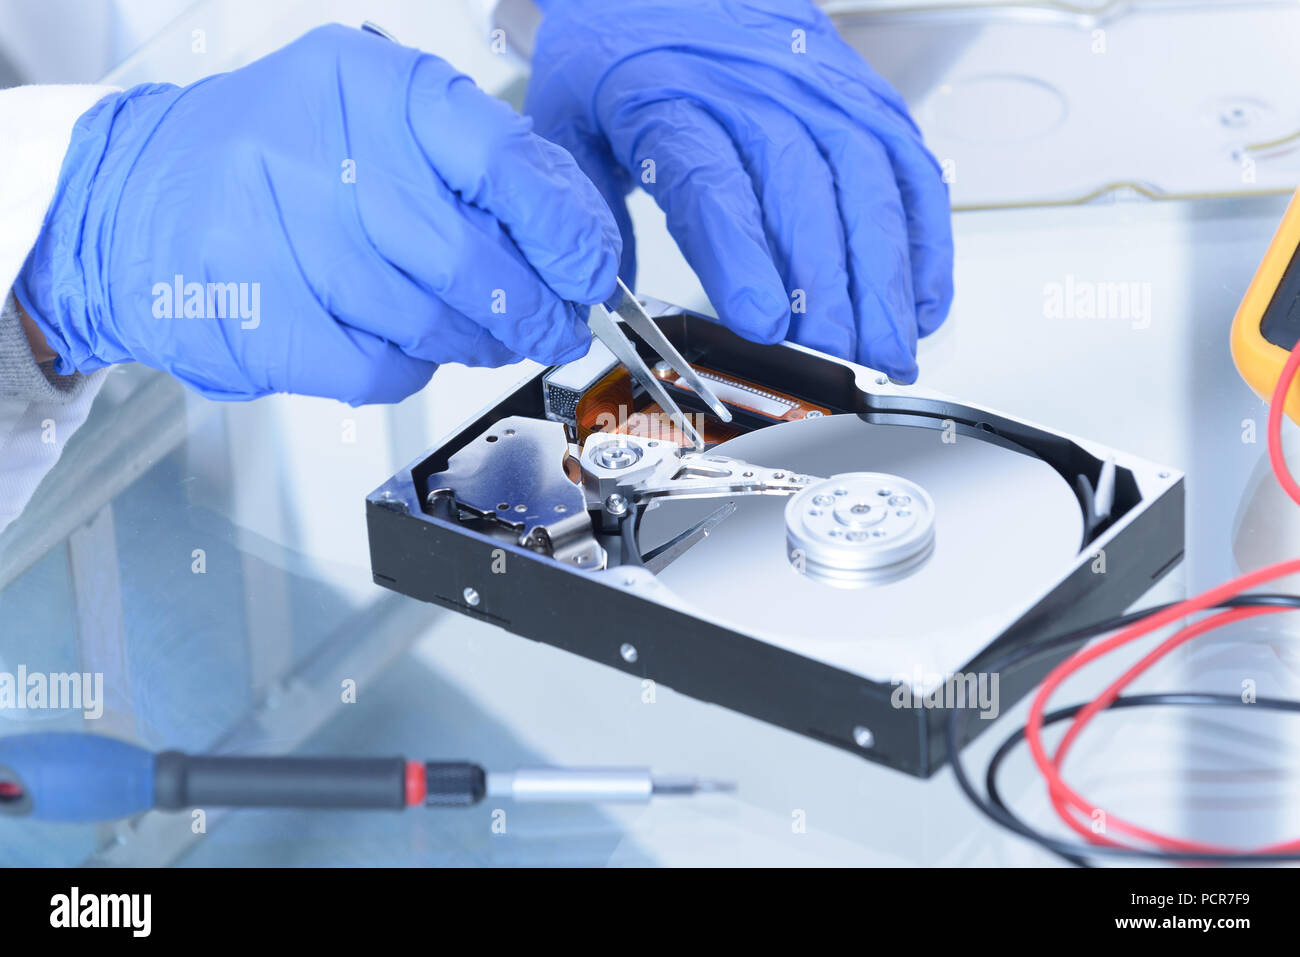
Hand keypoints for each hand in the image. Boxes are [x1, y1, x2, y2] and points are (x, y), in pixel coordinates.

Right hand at [15, 24, 620, 404]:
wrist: (134, 202)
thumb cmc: (274, 163)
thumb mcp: (372, 123)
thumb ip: (470, 167)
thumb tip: (571, 240)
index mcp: (370, 89)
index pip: (504, 162)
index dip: (563, 231)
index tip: (589, 270)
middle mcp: (325, 154)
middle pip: (474, 261)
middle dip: (532, 308)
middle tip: (554, 325)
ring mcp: (287, 240)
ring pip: (433, 323)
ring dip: (473, 340)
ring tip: (477, 332)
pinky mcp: (264, 320)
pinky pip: (382, 367)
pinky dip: (408, 367)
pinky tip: (397, 341)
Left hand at [526, 0, 952, 381]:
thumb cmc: (619, 49)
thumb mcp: (566, 120)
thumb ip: (583, 211)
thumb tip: (598, 295)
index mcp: (668, 97)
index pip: (713, 181)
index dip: (744, 256)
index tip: (765, 322)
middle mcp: (755, 89)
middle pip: (805, 193)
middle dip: (833, 290)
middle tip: (844, 363)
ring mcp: (818, 87)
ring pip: (868, 182)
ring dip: (887, 275)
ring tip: (891, 350)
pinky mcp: (861, 92)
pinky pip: (908, 164)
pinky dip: (926, 235)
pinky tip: (925, 296)